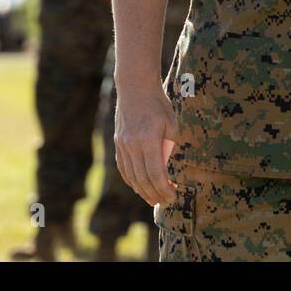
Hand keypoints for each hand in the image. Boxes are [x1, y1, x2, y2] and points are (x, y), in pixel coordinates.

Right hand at [115, 80, 179, 206]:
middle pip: (142, 179)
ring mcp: (122, 145)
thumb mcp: (171, 124)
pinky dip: (131, 181)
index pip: (155, 173)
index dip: (164, 189)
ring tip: (154, 199)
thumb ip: (168, 147)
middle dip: (155, 194)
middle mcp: (132, 145)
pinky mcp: (118, 143)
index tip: (173, 196)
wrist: (135, 88)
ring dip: (143, 191)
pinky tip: (139, 187)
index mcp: (147, 140)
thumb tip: (167, 168)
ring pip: (131, 176)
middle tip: (166, 202)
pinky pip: (123, 168)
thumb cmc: (158, 104)